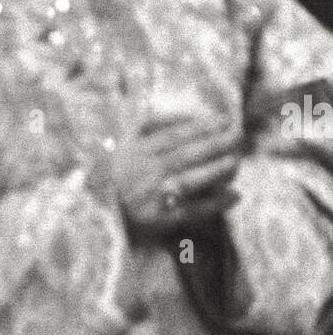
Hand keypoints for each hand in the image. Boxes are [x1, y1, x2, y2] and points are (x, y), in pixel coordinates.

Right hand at [113, 114, 240, 238]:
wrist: (94, 208)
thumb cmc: (113, 173)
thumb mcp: (125, 142)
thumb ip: (151, 125)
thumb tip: (186, 116)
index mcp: (138, 152)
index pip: (175, 136)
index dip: (202, 127)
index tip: (224, 119)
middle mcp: (147, 172)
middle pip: (187, 155)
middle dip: (216, 144)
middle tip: (239, 136)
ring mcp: (154, 195)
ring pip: (191, 180)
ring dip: (216, 171)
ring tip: (236, 162)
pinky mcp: (161, 219)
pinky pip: (192, 209)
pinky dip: (214, 204)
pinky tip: (234, 195)